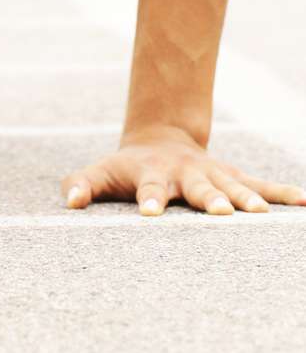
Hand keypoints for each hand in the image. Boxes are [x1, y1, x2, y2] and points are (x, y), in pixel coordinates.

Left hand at [61, 124, 305, 215]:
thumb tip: (70, 201)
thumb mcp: (100, 173)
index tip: (150, 213)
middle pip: (197, 188)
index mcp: (152, 175)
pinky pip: (260, 185)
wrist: (159, 138)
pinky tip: (304, 202)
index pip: (149, 189)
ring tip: (262, 214)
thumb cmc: (125, 168)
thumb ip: (82, 184)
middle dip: (208, 199)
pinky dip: (282, 193)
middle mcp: (185, 174)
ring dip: (246, 199)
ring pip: (232, 186)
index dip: (149, 200)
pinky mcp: (232, 178)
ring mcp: (211, 175)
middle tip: (219, 214)